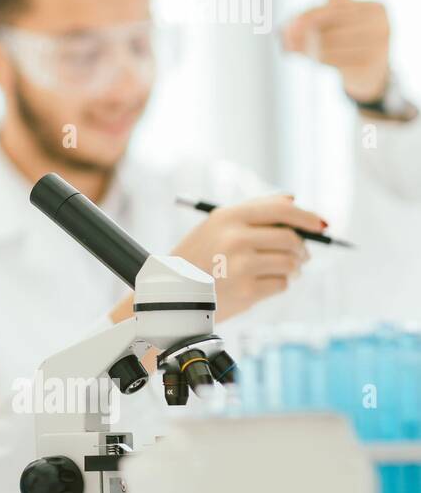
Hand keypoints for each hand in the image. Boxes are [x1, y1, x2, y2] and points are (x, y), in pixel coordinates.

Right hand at [169, 194, 324, 321]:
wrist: (171, 292)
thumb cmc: (197, 257)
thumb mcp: (216, 225)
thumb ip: (253, 211)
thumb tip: (293, 200)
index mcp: (228, 217)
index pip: (280, 210)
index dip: (307, 217)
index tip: (322, 225)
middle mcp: (235, 238)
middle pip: (291, 239)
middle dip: (302, 249)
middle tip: (301, 255)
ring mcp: (241, 266)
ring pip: (290, 263)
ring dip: (293, 268)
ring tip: (282, 270)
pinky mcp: (246, 291)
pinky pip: (281, 284)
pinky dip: (279, 284)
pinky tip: (264, 283)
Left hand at [281, 0, 390, 102]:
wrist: (368, 69)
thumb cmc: (350, 33)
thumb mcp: (341, 8)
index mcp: (375, 7)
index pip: (332, 10)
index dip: (305, 17)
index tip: (285, 25)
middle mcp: (382, 25)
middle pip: (329, 28)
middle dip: (300, 34)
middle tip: (282, 40)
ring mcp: (378, 48)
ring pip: (326, 46)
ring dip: (304, 48)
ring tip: (289, 49)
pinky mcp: (368, 67)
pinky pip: (331, 61)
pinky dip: (314, 60)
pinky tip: (307, 58)